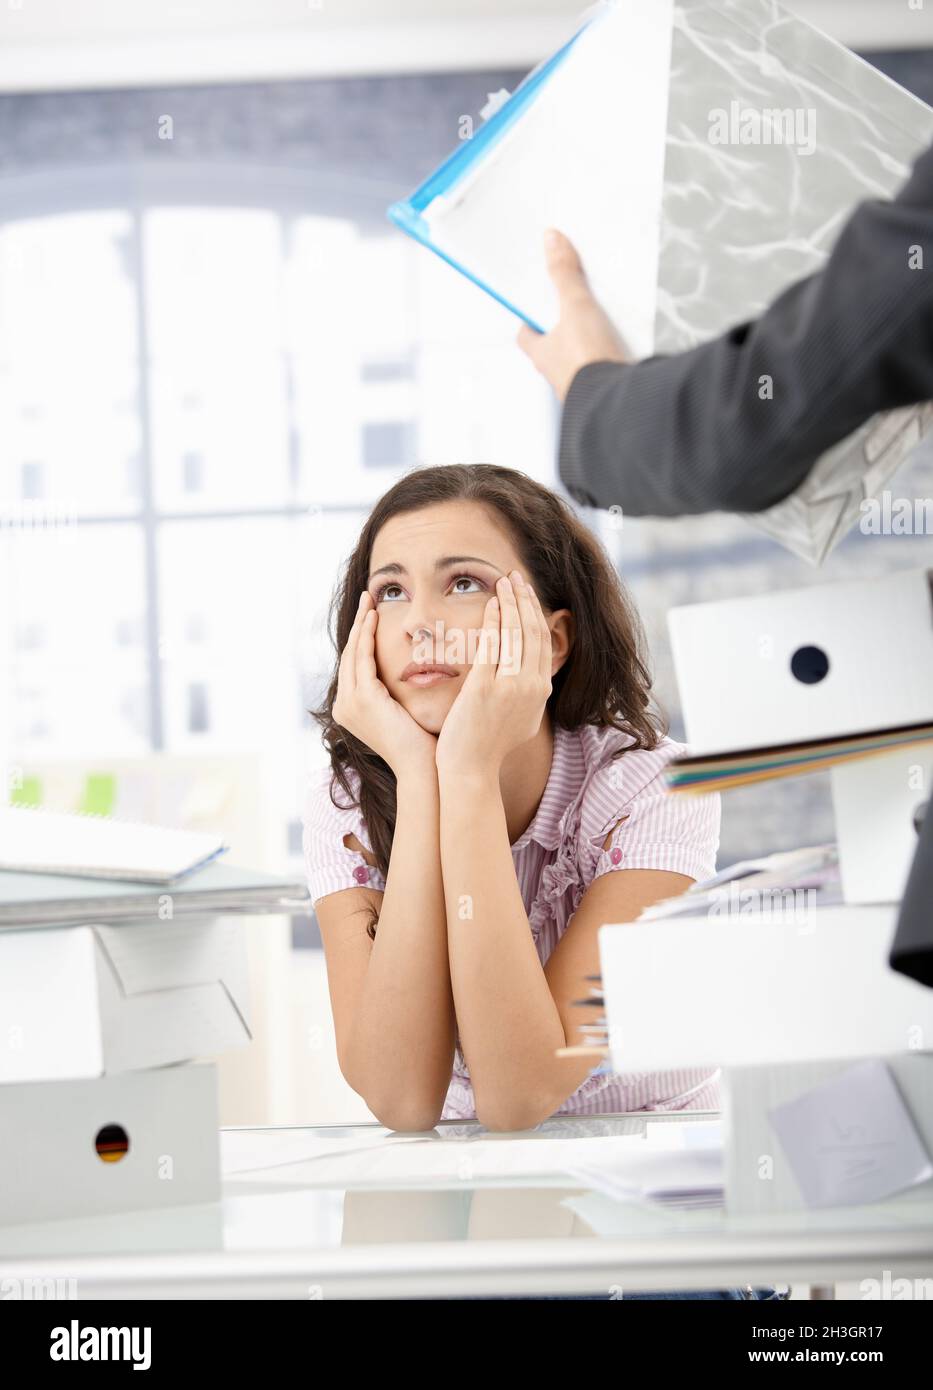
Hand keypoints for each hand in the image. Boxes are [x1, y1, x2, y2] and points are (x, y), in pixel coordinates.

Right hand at [333, 590, 437, 778]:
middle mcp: (343, 706)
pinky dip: (367, 635)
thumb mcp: (402, 713)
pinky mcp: (363, 698)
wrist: (423, 767)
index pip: (354, 665)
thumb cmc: (422, 744)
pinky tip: (375, 618)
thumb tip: (409, 671)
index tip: (371, 614)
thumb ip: (395, 693)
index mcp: (350, 710)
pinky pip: (362, 657)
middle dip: (358, 623)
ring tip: (370, 600)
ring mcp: (349, 702)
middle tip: (368, 597)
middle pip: (348, 654)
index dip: (361, 637)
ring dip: (362, 623)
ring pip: (352, 651)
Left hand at [435, 570, 551, 779]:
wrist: (470, 768)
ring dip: (511, 603)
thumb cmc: (488, 743)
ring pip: (516, 634)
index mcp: (540, 691)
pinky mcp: (484, 690)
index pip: (542, 641)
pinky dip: (494, 621)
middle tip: (515, 577)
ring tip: (503, 582)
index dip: (535, 612)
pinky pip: (492, 647)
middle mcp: (531, 687)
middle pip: (532, 632)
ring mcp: (509, 688)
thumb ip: (527, 692)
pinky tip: (491, 603)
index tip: (525, 593)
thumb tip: (530, 670)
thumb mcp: (520, 716)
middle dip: (525, 600)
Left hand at [516, 228, 629, 400]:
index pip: (525, 335)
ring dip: (585, 346)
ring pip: (577, 360)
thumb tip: (552, 242)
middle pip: (552, 346)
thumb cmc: (588, 360)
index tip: (535, 303)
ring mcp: (580, 385)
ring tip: (601, 325)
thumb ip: (565, 275)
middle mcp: (557, 374)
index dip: (528, 319)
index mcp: (541, 355)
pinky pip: (602, 370)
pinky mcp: (605, 391)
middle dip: (560, 330)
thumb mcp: (576, 306)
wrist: (618, 400)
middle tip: (572, 309)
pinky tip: (622, 347)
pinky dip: (608, 358)